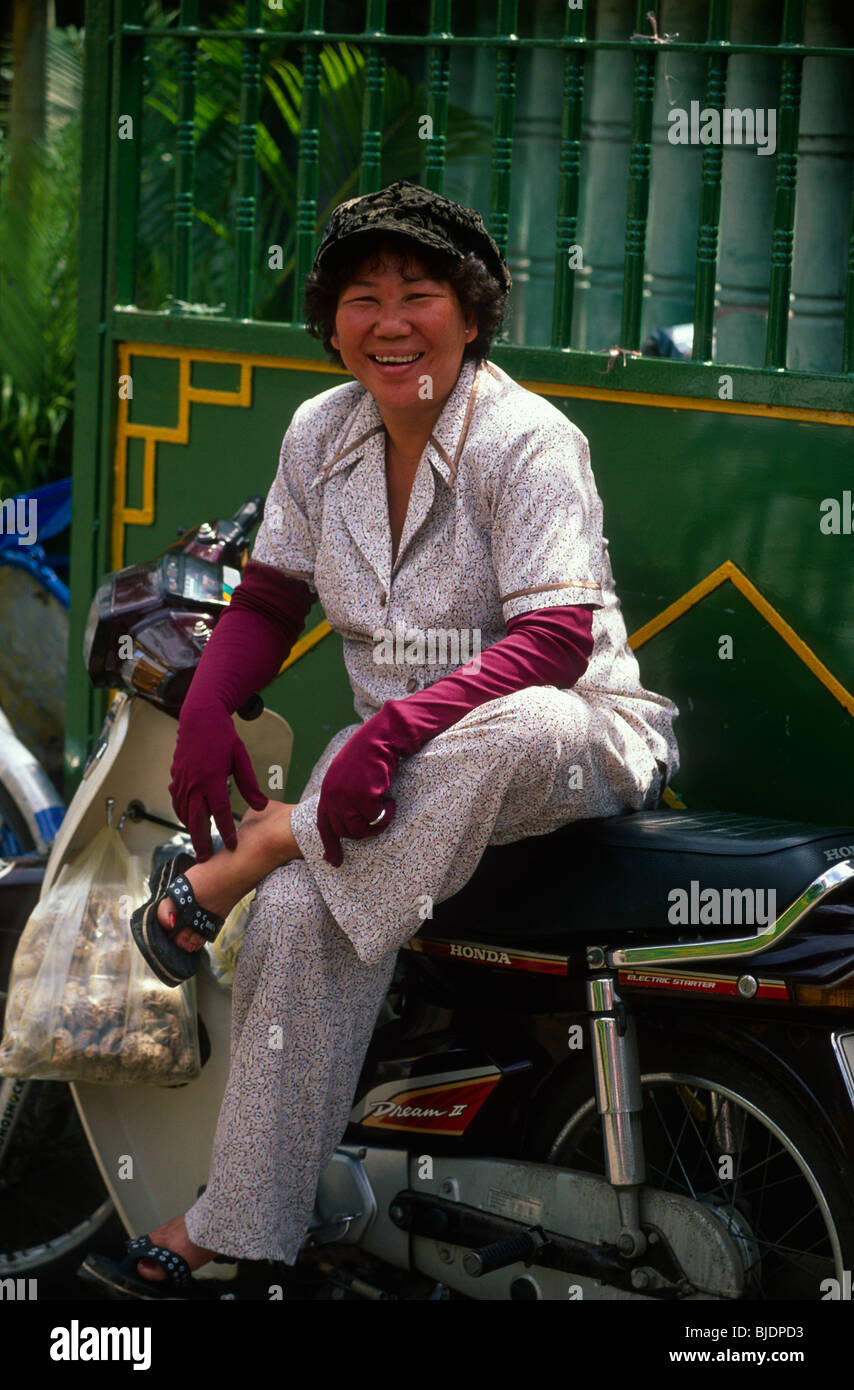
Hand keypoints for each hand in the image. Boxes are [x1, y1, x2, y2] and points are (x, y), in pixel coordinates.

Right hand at [169, 702, 267, 860]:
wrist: (200, 718)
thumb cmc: (224, 737)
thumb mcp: (241, 759)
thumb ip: (250, 785)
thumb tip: (262, 805)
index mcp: (213, 779)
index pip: (221, 812)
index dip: (227, 830)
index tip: (231, 845)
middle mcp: (195, 783)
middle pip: (197, 819)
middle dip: (201, 840)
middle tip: (205, 858)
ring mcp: (183, 781)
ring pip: (184, 812)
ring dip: (191, 829)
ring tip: (198, 843)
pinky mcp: (176, 777)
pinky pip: (177, 802)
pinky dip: (182, 814)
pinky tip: (189, 820)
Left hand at [316, 720, 398, 866]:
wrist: (381, 738)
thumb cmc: (369, 754)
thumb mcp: (347, 775)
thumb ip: (343, 795)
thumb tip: (348, 818)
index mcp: (327, 791)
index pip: (324, 824)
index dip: (330, 845)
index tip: (334, 862)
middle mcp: (332, 796)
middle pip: (345, 831)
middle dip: (363, 832)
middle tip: (379, 820)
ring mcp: (346, 797)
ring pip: (360, 830)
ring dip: (376, 825)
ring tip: (387, 809)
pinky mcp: (363, 797)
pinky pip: (376, 819)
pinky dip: (387, 814)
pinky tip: (391, 801)